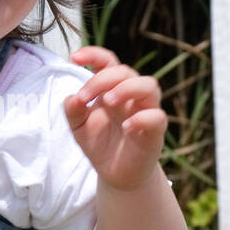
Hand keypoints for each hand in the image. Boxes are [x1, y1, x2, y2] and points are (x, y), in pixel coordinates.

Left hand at [62, 45, 167, 191]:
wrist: (116, 174)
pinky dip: (142, 118)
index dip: (93, 54)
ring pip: (149, 85)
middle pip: (125, 71)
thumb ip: (73, 110)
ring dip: (127, 88)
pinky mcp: (155, 131)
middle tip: (85, 97)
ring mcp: (145, 111)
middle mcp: (131, 96)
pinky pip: (157, 116)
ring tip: (108, 102)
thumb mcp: (78, 127)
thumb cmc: (100, 144)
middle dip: (103, 79)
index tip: (74, 57)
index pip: (108, 63)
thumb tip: (73, 97)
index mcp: (112, 89)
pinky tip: (126, 127)